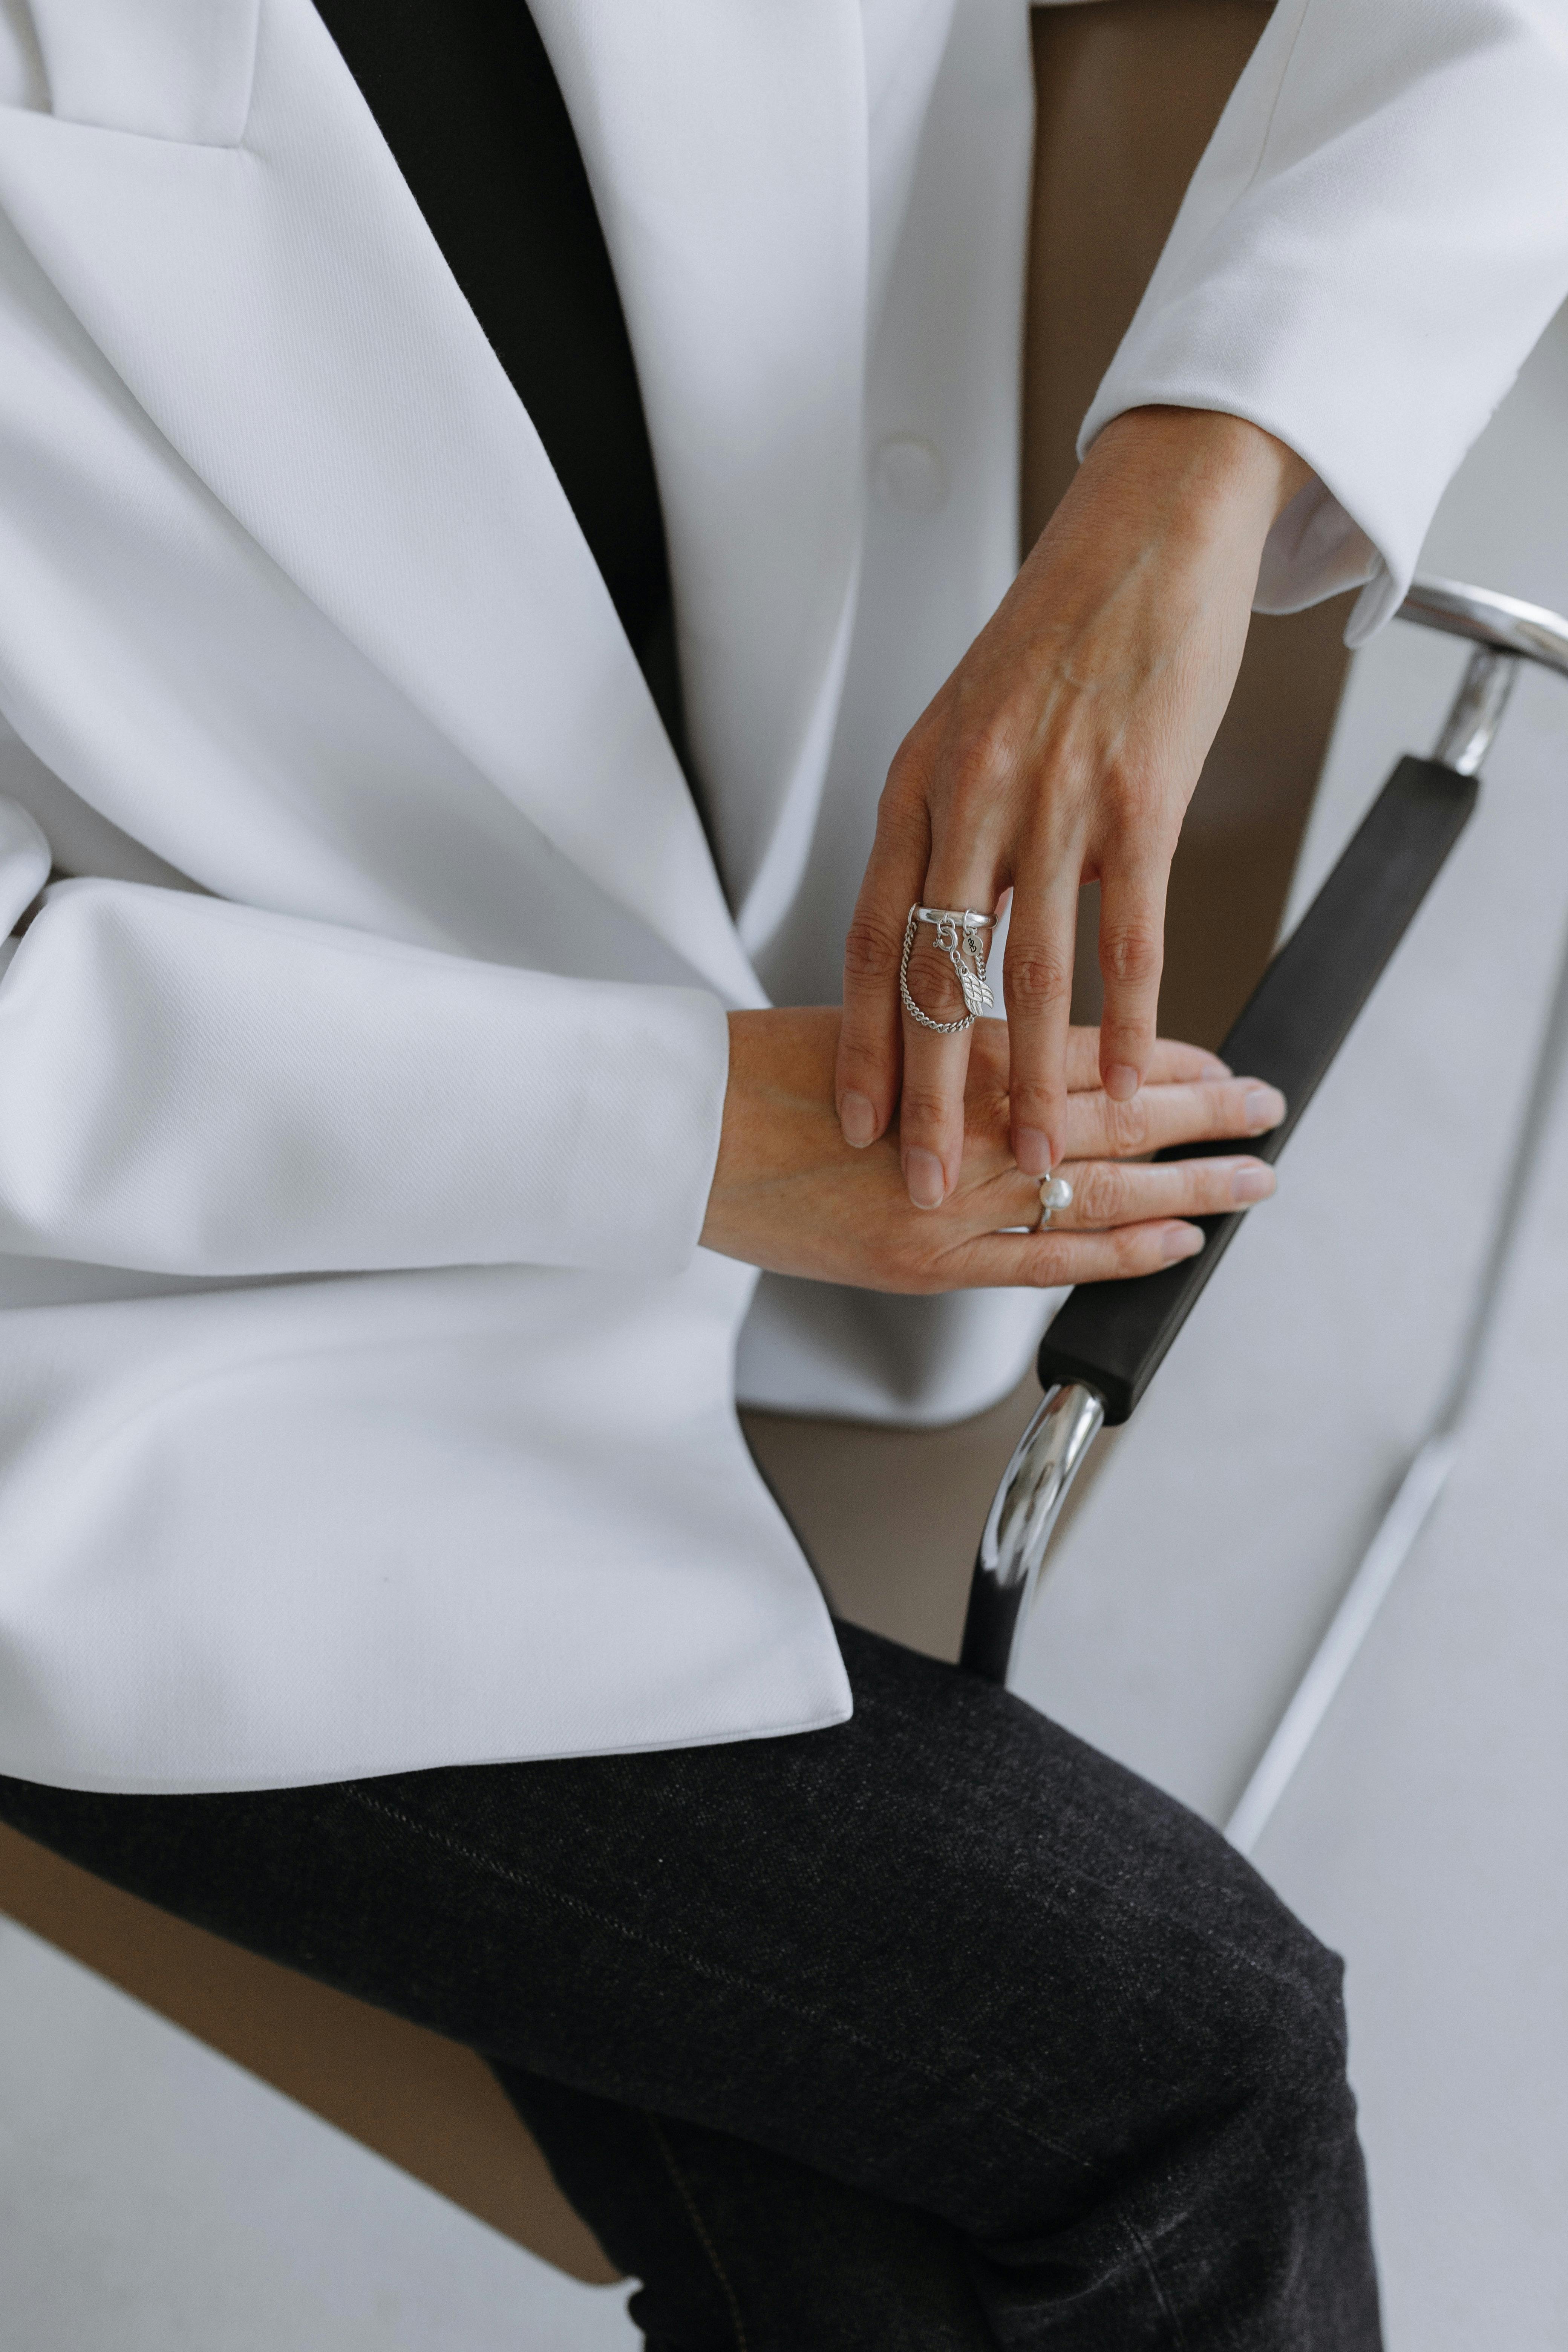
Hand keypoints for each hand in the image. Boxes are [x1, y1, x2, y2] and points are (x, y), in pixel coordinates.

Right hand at [701, 1007, 1283, 1293]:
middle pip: (1112, 1109)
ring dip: (1189, 1184)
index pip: (1087, 1048)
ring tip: (1254, 1181)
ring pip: (1100, 1183)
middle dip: (1203, 1115)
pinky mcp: (927, 1258)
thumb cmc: (754, 1078)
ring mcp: (953, 1192)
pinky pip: (1047, 1257)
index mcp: (952, 1045)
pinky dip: (1119, 1249)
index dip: (1161, 1057)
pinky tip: (1176, 1242)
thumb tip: (1031, 1058)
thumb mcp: (866, 1028)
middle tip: (1270, 1110)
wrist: (679, 1131)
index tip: (1216, 1062)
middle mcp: (966, 1114)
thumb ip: (953, 1046)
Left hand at [834, 406, 1310, 1206]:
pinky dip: (1128, 1015)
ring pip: (1026, 972)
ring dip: (1028, 1082)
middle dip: (928, 1098)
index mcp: (917, 783)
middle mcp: (971, 796)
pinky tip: (1126, 1079)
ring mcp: (1056, 797)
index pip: (871, 941)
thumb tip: (944, 931)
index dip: (862, 1044)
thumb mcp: (970, 723)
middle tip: (922, 1185)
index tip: (857, 1124)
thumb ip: (952, 828)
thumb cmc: (1059, 631)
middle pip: (935, 978)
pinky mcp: (1142, 794)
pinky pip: (1126, 930)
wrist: (1149, 528)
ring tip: (1032, 1163)